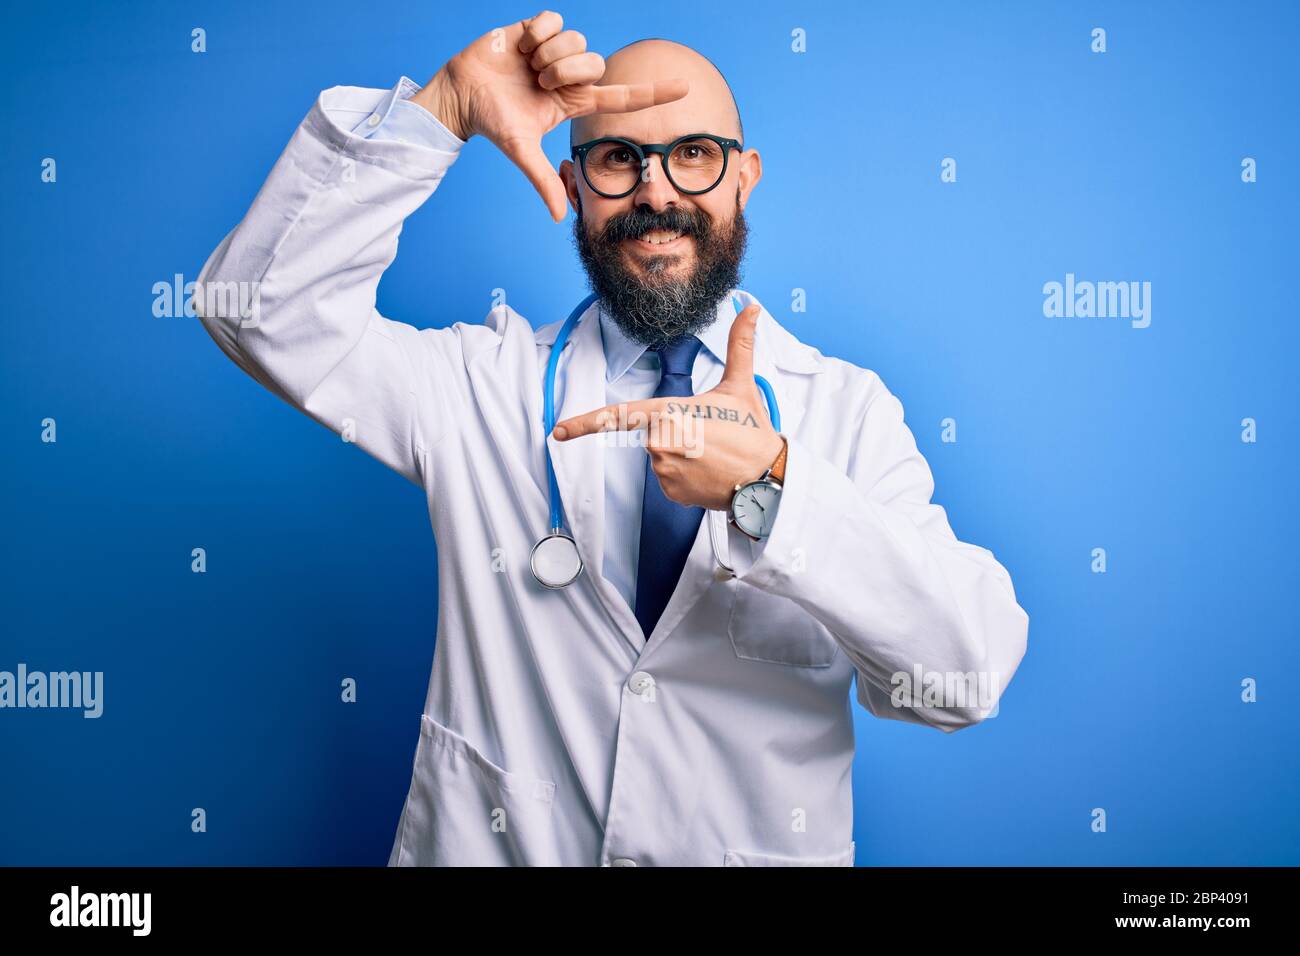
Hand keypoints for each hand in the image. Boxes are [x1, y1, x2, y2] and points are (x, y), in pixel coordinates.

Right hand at [412, 10, 688, 222]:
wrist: (462, 93)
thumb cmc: (492, 121)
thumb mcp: (521, 151)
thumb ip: (543, 181)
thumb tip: (561, 218)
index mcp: (575, 101)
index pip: (623, 97)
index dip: (654, 92)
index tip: (686, 87)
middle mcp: (572, 75)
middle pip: (594, 63)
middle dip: (564, 72)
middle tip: (538, 82)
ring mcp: (557, 50)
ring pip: (576, 41)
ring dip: (547, 54)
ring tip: (526, 66)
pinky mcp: (539, 28)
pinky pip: (554, 21)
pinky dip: (536, 34)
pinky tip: (520, 46)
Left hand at [552, 305, 785, 509]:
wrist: (768, 479)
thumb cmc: (753, 431)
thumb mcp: (742, 385)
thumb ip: (739, 344)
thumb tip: (749, 307)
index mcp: (669, 413)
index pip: (618, 417)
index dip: (584, 423)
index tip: (558, 430)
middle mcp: (659, 444)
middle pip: (653, 432)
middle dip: (676, 432)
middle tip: (711, 437)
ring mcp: (663, 471)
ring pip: (660, 456)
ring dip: (681, 454)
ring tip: (713, 455)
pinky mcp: (671, 493)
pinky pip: (668, 479)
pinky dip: (685, 476)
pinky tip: (709, 474)